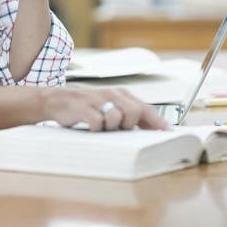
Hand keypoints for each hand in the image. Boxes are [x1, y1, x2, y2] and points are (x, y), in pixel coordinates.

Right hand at [40, 87, 168, 130]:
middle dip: (129, 125)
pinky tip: (88, 126)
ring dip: (109, 127)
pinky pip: (97, 123)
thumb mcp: (109, 107)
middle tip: (116, 128)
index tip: (169, 133)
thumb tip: (152, 129)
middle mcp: (111, 94)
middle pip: (134, 112)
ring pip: (116, 118)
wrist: (56, 100)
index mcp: (121, 94)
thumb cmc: (86, 107)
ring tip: (99, 125)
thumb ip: (128, 116)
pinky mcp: (83, 108)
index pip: (146, 108)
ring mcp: (97, 100)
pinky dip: (95, 128)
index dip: (158, 121)